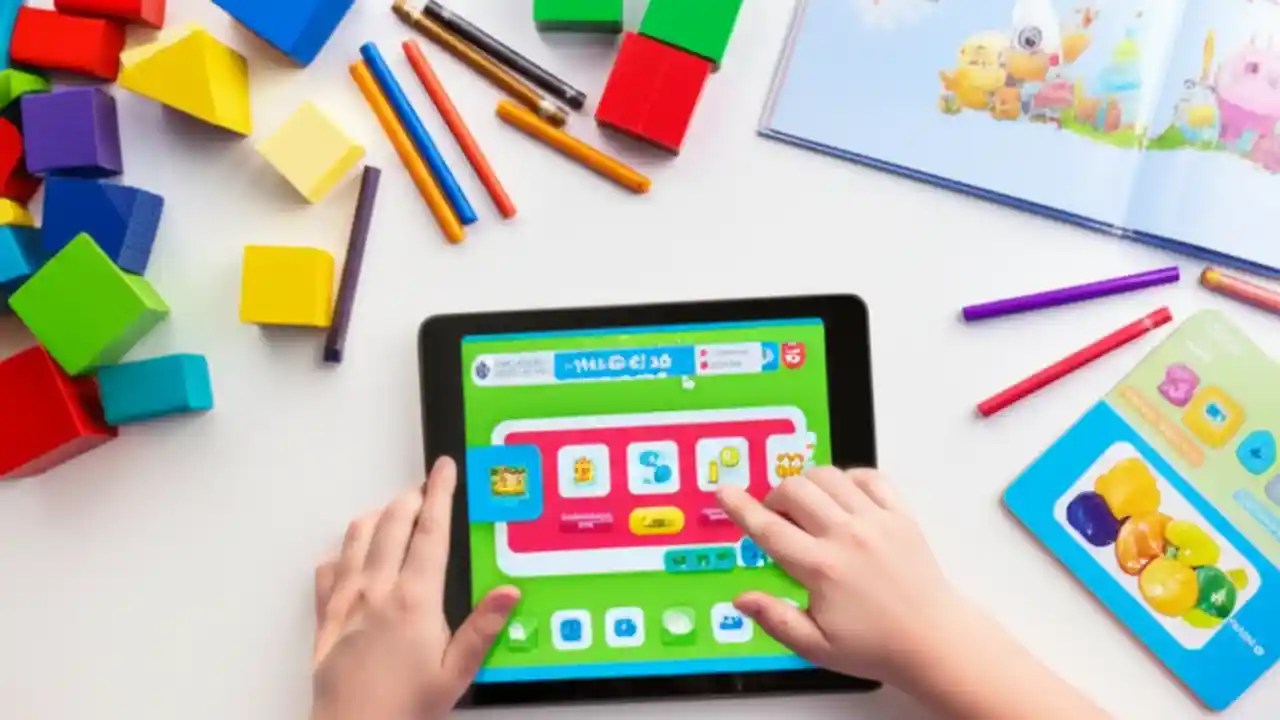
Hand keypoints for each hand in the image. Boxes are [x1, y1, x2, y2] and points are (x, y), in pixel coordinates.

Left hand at [312, 458, 519, 719]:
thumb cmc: (403, 707)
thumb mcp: (455, 673)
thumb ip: (483, 629)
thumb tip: (509, 593)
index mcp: (414, 598)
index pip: (430, 530)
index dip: (439, 493)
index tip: (444, 468)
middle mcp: (377, 589)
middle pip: (392, 521)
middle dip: (410, 497)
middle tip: (426, 489)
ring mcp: (347, 599)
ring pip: (357, 536)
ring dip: (377, 516)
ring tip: (393, 514)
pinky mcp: (326, 615)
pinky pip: (329, 569)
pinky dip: (343, 554)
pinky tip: (353, 560)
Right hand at [719, 467, 1107, 719]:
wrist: (934, 640)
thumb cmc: (878, 645)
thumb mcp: (816, 646)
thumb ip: (775, 619)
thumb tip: (742, 599)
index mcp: (822, 568)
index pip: (769, 527)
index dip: (741, 507)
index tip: (726, 492)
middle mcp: (848, 537)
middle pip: (795, 490)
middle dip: (774, 496)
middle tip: (775, 515)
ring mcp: (876, 521)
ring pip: (828, 475)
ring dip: (808, 483)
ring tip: (807, 506)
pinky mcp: (901, 515)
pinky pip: (869, 477)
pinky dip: (849, 478)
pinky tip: (843, 497)